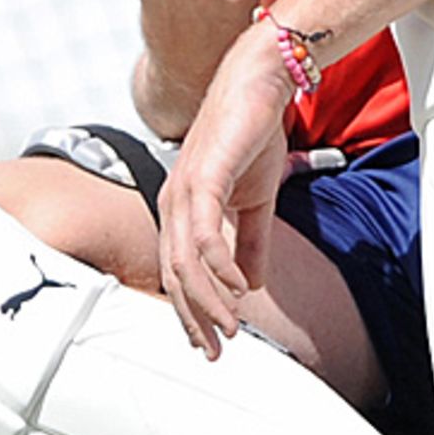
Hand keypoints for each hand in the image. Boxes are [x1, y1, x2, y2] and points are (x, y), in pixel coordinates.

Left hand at [157, 30, 294, 357]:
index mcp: (180, 209)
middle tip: (217, 351)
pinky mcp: (204, 176)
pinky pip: (205, 233)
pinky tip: (241, 286)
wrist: (260, 83)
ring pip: (184, 262)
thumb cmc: (251, 133)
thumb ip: (250, 242)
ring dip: (208, 301)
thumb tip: (252, 284)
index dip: (191, 311)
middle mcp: (173, 203)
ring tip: (231, 327)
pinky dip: (221, 266)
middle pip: (173, 275)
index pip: (176, 272)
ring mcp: (184, 189)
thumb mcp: (256, 200)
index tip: (211, 343)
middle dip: (194, 318)